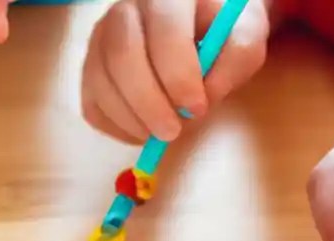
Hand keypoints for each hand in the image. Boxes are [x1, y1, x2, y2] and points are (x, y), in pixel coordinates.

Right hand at [81, 0, 270, 143]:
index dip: (178, 75)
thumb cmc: (221, 30)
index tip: (197, 108)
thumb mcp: (243, 37)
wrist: (197, 23)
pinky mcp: (89, 67)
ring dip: (129, 118)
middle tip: (172, 132)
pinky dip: (113, 126)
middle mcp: (125, 11)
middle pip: (122, 57)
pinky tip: (141, 132)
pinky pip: (90, 103)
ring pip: (100, 82)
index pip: (164, 32)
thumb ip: (234, 61)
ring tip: (159, 135)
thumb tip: (202, 100)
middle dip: (147, 102)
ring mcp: (100, 39)